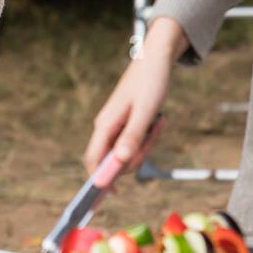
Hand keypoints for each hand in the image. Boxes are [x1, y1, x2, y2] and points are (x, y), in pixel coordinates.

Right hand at [84, 17, 188, 172]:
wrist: (156, 59)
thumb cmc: (151, 82)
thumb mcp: (146, 112)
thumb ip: (133, 137)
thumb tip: (120, 162)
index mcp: (104, 125)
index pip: (93, 160)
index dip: (100, 179)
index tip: (114, 193)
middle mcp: (106, 127)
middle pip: (115, 159)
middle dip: (136, 155)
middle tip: (155, 134)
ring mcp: (116, 126)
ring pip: (128, 151)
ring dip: (146, 144)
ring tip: (159, 122)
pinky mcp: (127, 123)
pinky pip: (136, 141)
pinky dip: (149, 136)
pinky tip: (158, 121)